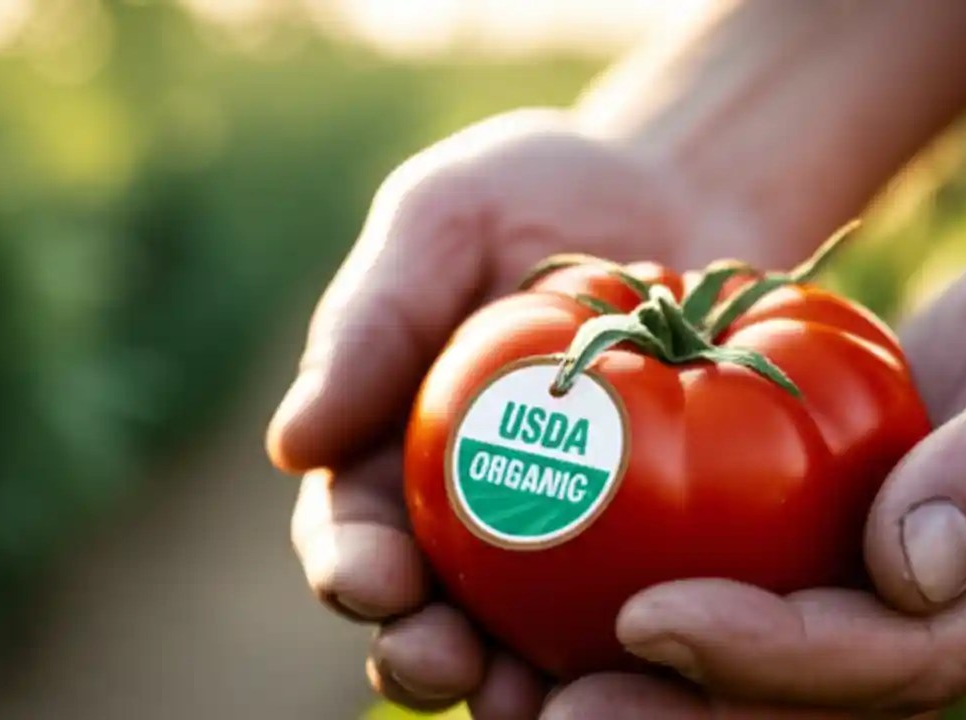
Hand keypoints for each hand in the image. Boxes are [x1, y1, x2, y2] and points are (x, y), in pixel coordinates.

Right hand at [269, 109, 761, 716]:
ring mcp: (566, 541)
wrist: (673, 194)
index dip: (350, 565)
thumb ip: (369, 319)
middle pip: (428, 610)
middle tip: (446, 665)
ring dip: (520, 682)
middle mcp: (469, 516)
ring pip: (527, 638)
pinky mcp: (661, 544)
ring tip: (533, 703)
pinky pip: (646, 607)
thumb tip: (291, 444)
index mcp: (395, 450)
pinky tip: (657, 665)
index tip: (369, 580)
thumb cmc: (535, 194)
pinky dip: (640, 646)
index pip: (352, 527)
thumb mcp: (441, 217)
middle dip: (423, 652)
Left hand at [565, 198, 965, 715]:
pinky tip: (563, 556)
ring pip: (760, 637)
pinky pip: (750, 556)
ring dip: (649, 667)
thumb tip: (908, 570)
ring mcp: (886, 565)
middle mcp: (941, 601)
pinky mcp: (840, 515)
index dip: (765, 656)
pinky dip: (661, 566)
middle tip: (548, 707)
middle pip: (800, 685)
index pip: (883, 656)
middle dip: (676, 705)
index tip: (644, 620)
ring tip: (523, 668)